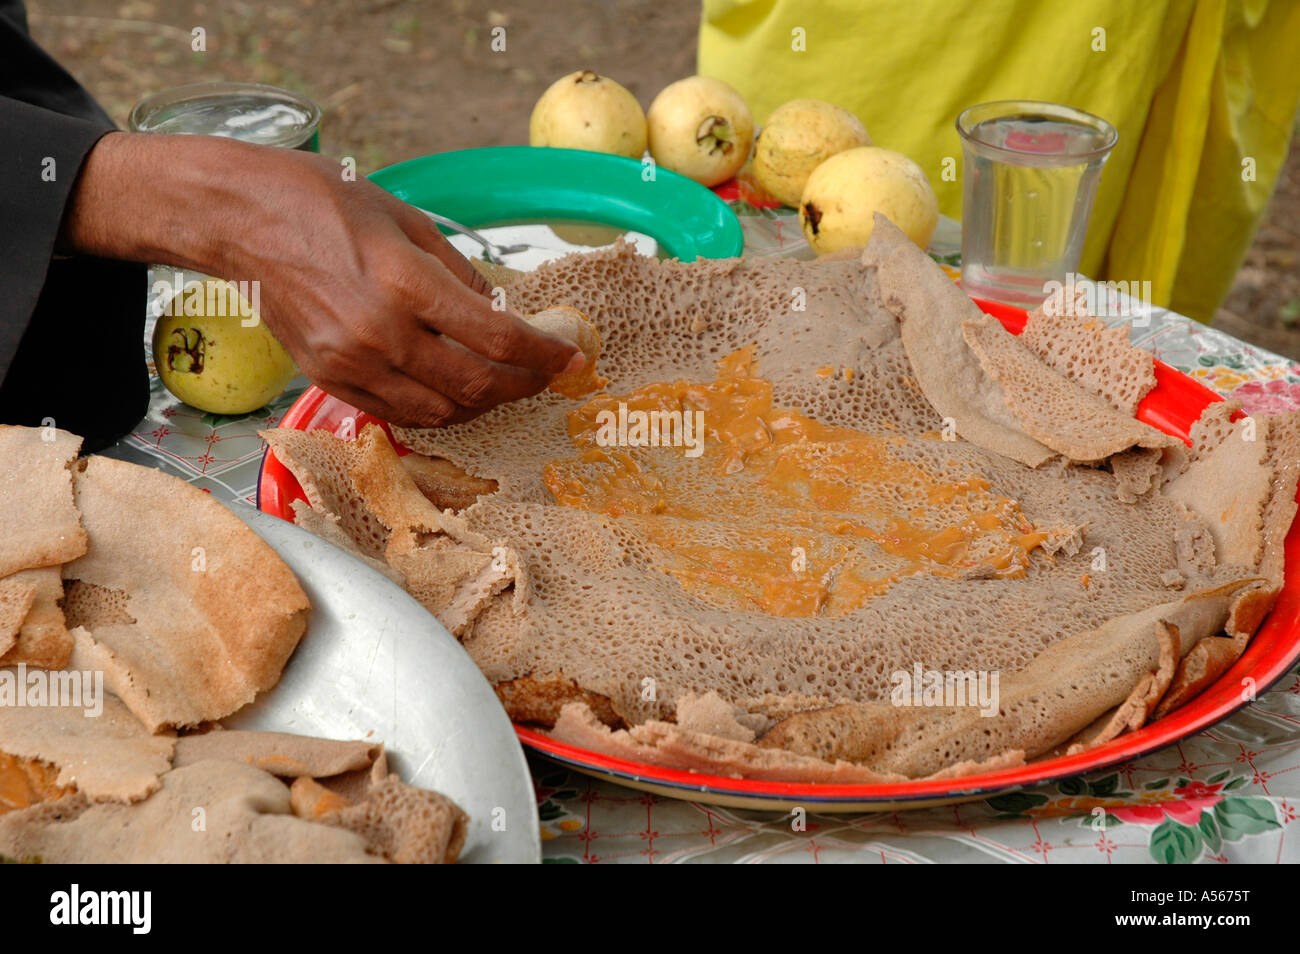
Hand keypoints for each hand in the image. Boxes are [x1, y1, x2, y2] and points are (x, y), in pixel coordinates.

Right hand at [60, 132, 584, 426]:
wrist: (238, 218)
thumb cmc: (323, 202)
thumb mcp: (407, 219)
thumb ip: (459, 274)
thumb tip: (502, 314)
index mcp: (405, 282)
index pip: (497, 338)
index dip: (544, 355)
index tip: (572, 359)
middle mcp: (379, 332)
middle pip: (475, 386)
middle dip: (523, 385)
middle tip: (544, 374)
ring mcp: (350, 362)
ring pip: (441, 411)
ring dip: (484, 404)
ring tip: (504, 383)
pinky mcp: (328, 379)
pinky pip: (400, 412)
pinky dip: (438, 408)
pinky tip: (454, 389)